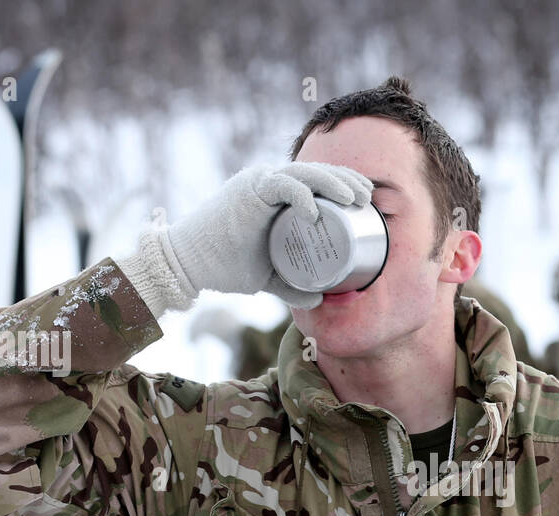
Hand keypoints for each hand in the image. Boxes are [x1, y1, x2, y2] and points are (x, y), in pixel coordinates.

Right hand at [166, 161, 373, 306]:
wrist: (189, 266)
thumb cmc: (225, 266)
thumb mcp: (269, 278)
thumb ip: (292, 286)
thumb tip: (318, 300)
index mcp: (276, 197)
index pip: (317, 182)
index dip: (343, 184)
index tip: (367, 200)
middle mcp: (269, 184)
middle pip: (317, 172)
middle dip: (346, 179)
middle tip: (369, 196)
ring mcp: (259, 184)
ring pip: (304, 173)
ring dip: (332, 182)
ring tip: (354, 197)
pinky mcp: (249, 191)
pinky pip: (282, 184)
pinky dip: (302, 195)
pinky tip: (317, 210)